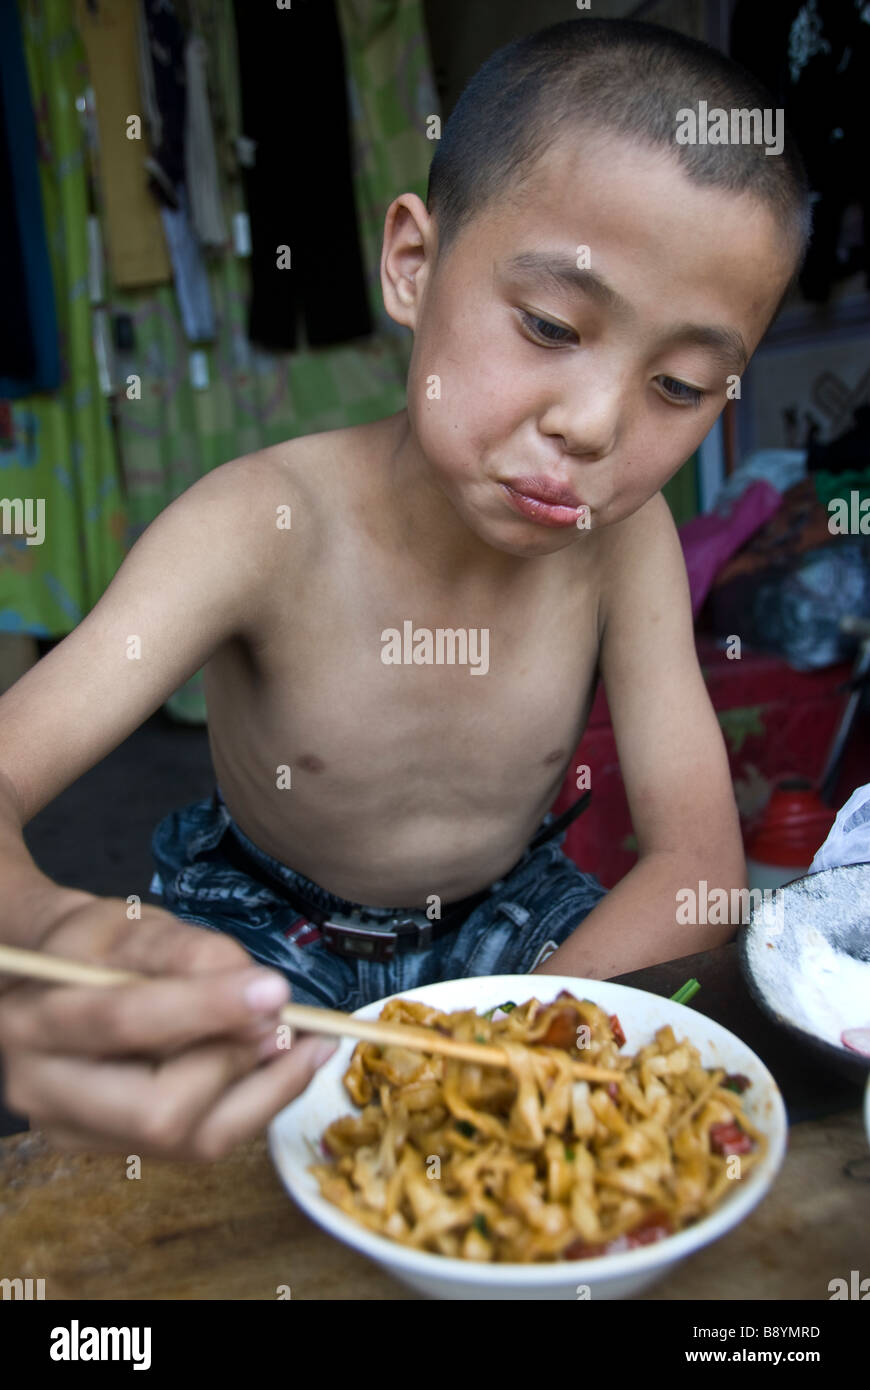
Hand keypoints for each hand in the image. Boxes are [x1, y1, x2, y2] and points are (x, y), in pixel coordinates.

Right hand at [0, 893, 336, 1159]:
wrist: (56, 984)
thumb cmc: (97, 948)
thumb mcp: (134, 926)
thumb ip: (191, 954)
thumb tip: (263, 999)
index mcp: (35, 1018)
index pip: (125, 1021)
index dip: (207, 1007)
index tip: (276, 991)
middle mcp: (44, 1091)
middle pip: (157, 1111)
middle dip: (237, 1065)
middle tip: (289, 1025)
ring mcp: (77, 1132)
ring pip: (190, 1141)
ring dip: (263, 1092)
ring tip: (306, 1046)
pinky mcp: (115, 1151)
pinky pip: (199, 1142)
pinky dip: (253, 1104)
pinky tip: (281, 1067)